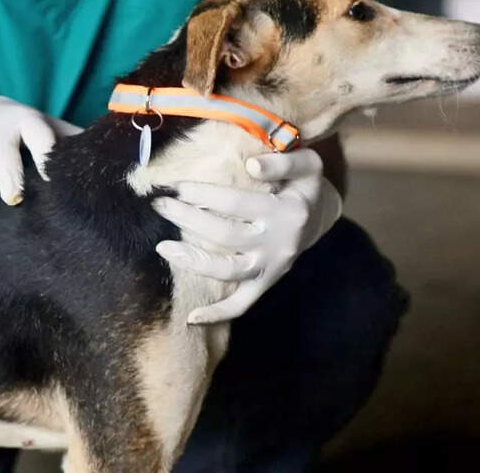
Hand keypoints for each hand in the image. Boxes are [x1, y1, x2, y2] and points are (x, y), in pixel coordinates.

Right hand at [0, 88, 80, 216]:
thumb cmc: (8, 127)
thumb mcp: (38, 126)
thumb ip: (69, 141)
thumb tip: (122, 161)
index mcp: (25, 121)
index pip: (39, 136)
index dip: (46, 154)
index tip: (52, 177)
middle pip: (3, 156)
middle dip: (9, 179)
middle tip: (14, 198)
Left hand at [152, 149, 341, 324]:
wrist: (320, 218)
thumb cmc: (304, 186)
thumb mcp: (307, 163)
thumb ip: (283, 162)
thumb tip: (251, 166)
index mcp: (284, 211)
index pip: (235, 203)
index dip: (202, 194)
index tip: (175, 186)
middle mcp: (277, 243)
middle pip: (224, 234)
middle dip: (187, 219)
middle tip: (160, 205)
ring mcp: (271, 267)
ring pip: (227, 271)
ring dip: (192, 261)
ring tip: (162, 246)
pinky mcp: (267, 283)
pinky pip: (242, 304)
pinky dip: (218, 314)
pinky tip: (191, 318)